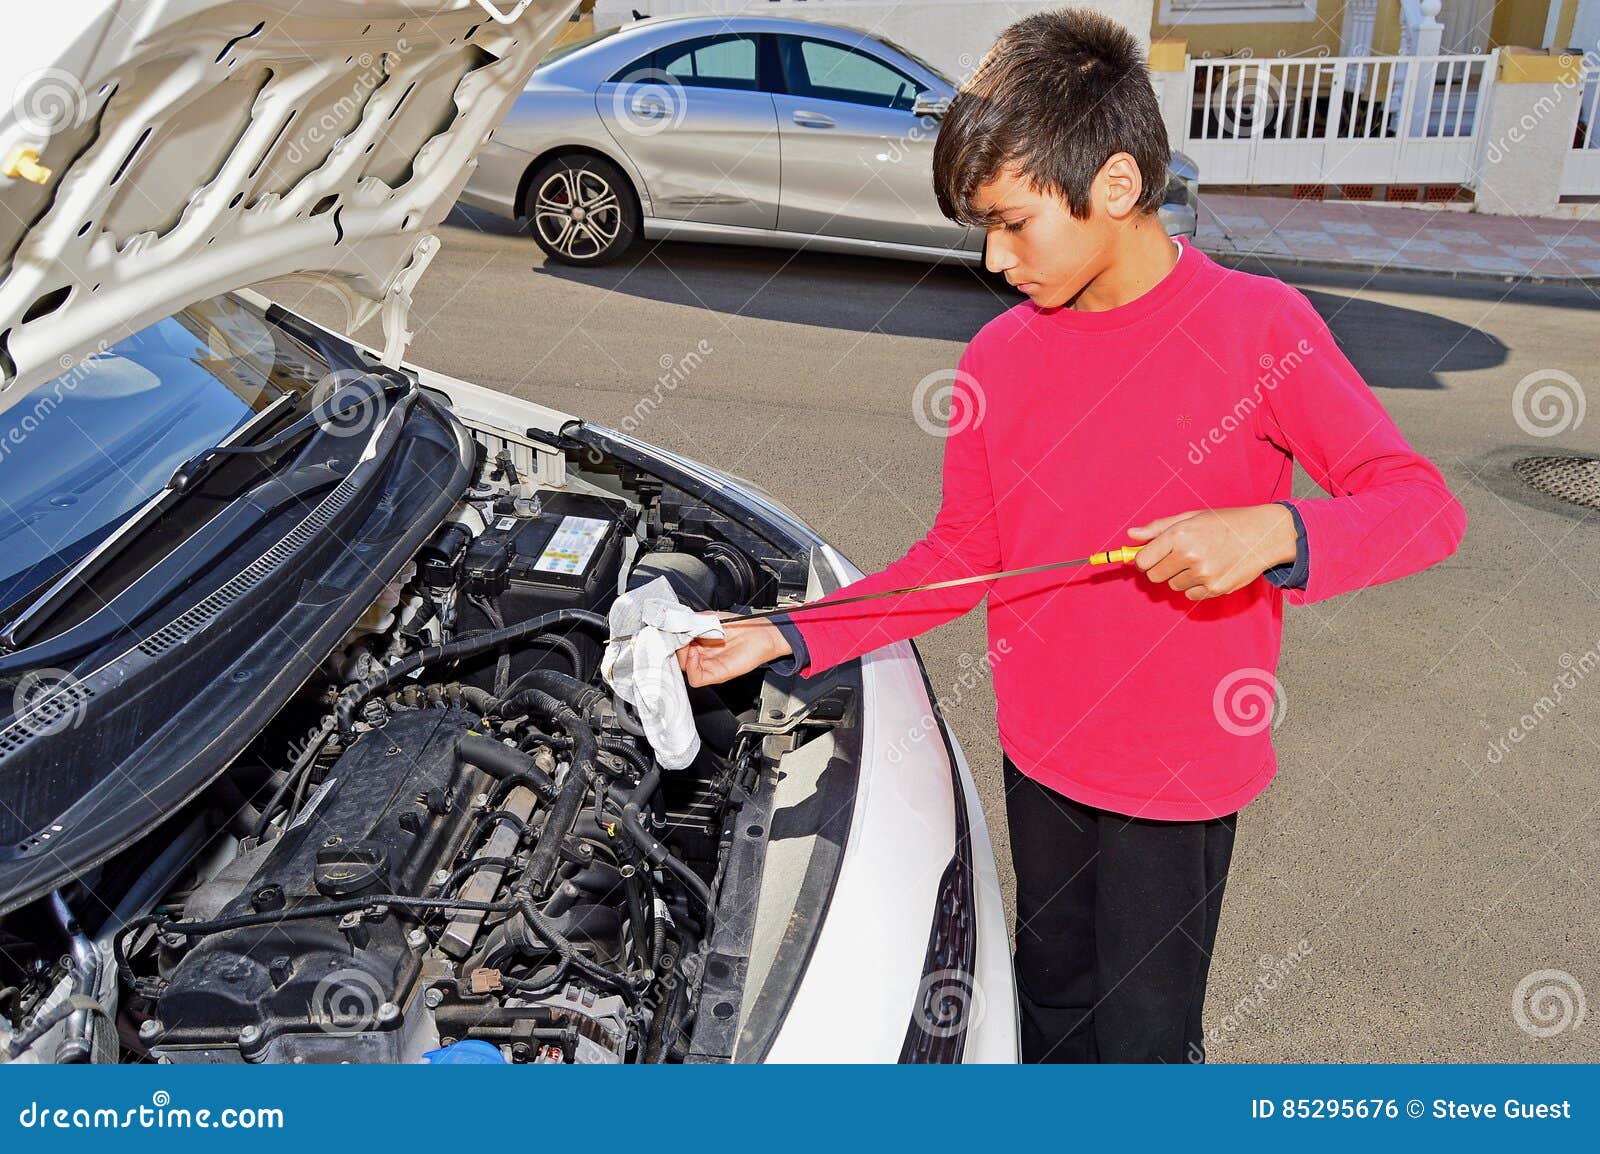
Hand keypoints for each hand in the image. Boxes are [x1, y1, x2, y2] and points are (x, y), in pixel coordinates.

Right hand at [676, 613, 792, 686]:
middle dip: (674, 647)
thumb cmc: (741, 625)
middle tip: (678, 636)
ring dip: (681, 656)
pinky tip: (695, 654)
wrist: (761, 632)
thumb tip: (676, 624)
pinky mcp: (716, 674)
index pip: (676, 645)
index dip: (671, 639)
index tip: (669, 630)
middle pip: (677, 658)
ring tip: (689, 644)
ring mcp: (708, 666)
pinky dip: (691, 667)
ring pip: (683, 669)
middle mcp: (701, 655)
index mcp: (698, 642)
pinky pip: (696, 679)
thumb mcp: (710, 618)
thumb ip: (692, 621)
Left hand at [1126, 504, 1296, 600]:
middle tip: (1177, 557)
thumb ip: (1158, 528)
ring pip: (1173, 586)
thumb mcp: (1190, 517)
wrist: (1262, 534)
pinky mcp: (1215, 588)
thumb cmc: (1225, 523)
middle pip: (1154, 576)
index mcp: (1179, 535)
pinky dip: (1195, 586)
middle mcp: (1189, 555)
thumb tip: (1131, 534)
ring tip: (1200, 560)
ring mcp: (1203, 574)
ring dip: (1180, 576)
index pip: (1143, 561)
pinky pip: (1190, 595)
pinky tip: (1210, 570)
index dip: (1143, 560)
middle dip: (1160, 568)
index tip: (1150, 557)